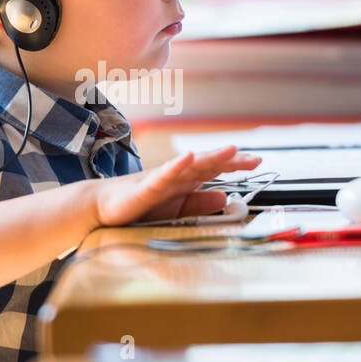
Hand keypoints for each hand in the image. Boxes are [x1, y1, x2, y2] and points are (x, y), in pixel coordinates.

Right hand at [91, 145, 262, 227]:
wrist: (104, 208)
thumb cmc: (140, 207)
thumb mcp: (177, 210)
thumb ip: (200, 204)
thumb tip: (225, 197)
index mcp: (186, 181)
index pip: (215, 170)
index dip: (236, 164)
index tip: (256, 162)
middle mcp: (177, 175)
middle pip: (208, 164)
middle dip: (232, 160)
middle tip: (254, 158)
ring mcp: (162, 178)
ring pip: (191, 165)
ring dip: (211, 157)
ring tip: (231, 150)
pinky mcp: (146, 186)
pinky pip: (164, 174)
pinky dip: (177, 165)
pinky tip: (188, 156)